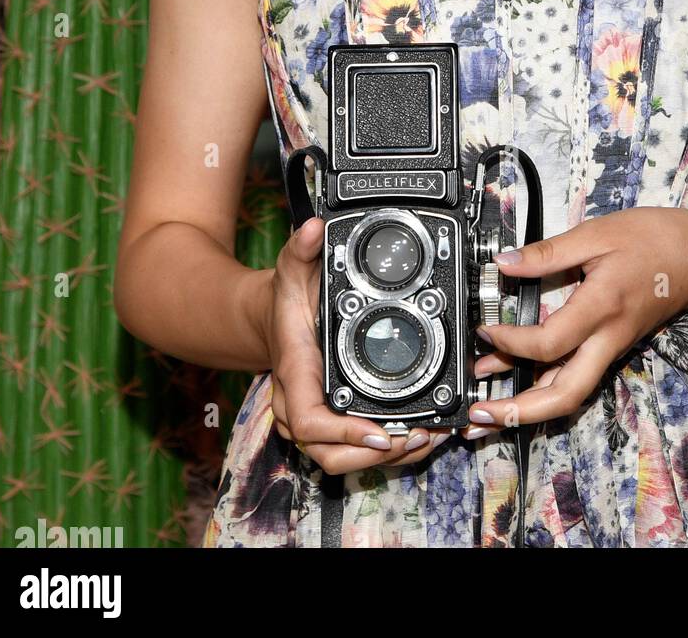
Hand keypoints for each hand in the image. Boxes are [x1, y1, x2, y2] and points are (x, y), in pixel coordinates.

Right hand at [263, 218, 451, 472]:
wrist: (267, 317)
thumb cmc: (283, 299)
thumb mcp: (291, 268)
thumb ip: (301, 247)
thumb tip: (314, 227)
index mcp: (294, 372)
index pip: (312, 420)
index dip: (344, 435)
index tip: (378, 433)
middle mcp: (297, 402)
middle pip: (328, 454)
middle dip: (372, 456)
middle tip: (414, 439)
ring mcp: (310, 415)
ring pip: (336, 459)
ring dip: (380, 459)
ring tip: (421, 441)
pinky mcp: (325, 419)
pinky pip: (346, 449)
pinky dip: (378, 451)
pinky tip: (410, 439)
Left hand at [460, 207, 687, 440]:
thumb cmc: (651, 240)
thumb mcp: (596, 234)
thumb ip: (547, 252)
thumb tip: (504, 263)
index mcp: (601, 308)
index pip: (550, 342)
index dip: (510, 342)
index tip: (485, 329)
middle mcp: (607, 339)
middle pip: (565, 395)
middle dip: (519, 412)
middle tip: (479, 415)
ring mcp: (610, 349)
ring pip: (570, 394)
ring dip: (527, 407)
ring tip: (487, 407)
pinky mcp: (609, 348)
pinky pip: (575, 376)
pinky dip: (543, 385)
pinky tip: (517, 379)